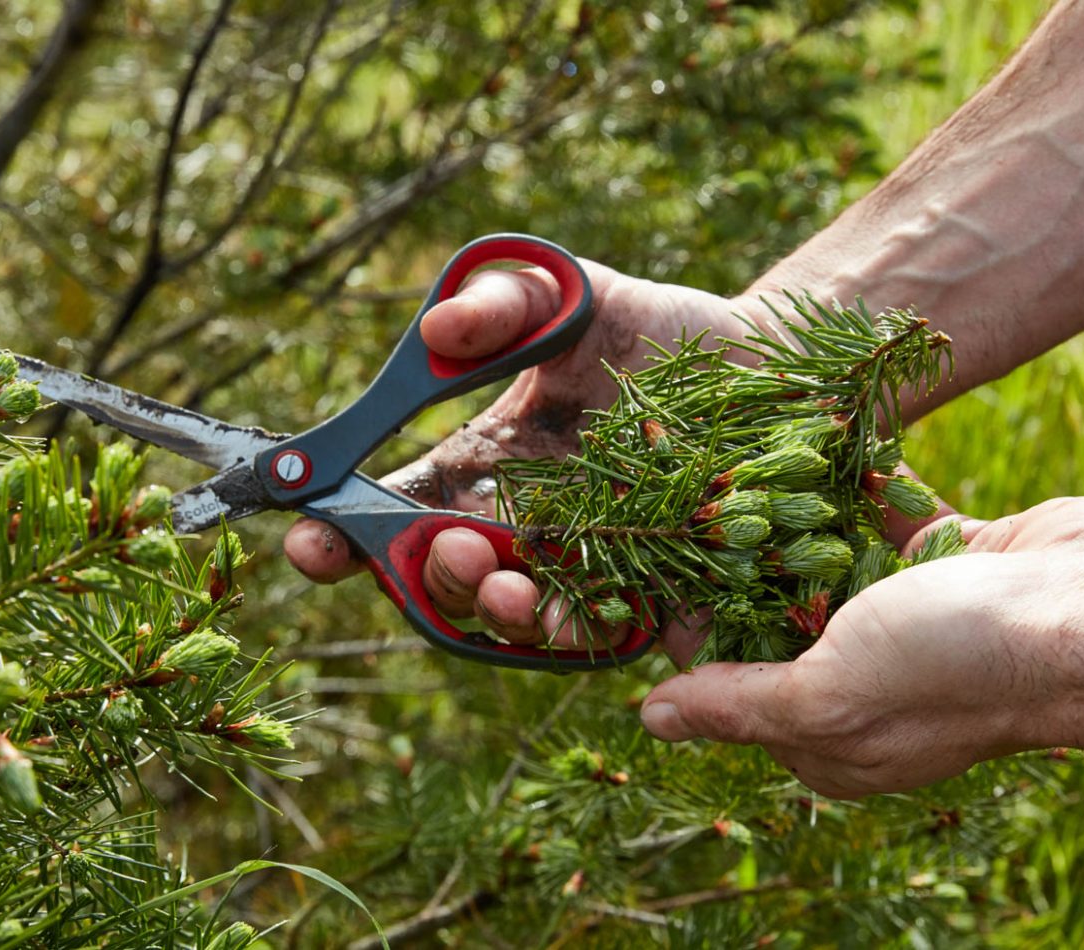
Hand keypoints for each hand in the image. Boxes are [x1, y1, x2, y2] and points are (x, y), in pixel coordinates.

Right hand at [284, 261, 749, 641]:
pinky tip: (583, 612)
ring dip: (497, 614)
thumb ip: (504, 301)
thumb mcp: (574, 295)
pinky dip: (582, 634)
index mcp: (483, 464)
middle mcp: (520, 526)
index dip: (338, 535)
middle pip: (441, 576)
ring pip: (513, 618)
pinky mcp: (652, 596)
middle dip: (424, 575)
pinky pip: (604, 634)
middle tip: (451, 547)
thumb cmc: (661, 332)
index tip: (308, 542)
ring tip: (512, 589)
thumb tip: (436, 332)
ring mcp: (582, 567)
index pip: (392, 509)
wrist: (775, 367)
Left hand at [639, 497, 1083, 798]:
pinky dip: (861, 484)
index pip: (732, 682)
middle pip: (774, 616)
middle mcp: (865, 683)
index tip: (660, 560)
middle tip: (691, 491)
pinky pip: (890, 518)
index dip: (694, 625)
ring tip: (741, 455)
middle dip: (735, 557)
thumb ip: (737, 702)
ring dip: (791, 511)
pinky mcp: (952, 561)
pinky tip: (823, 436)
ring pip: (829, 559)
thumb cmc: (951, 663)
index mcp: (830, 737)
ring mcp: (911, 621)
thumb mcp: (827, 692)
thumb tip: (650, 721)